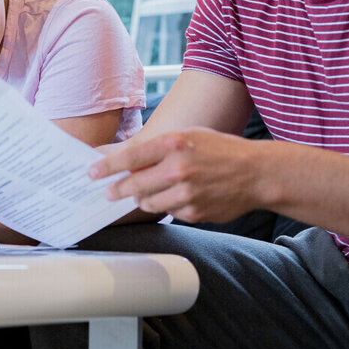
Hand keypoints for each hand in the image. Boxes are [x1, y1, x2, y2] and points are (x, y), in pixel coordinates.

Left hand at [89, 128, 260, 223]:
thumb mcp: (189, 136)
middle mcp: (178, 169)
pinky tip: (178, 196)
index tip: (91, 173)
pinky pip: (168, 212)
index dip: (106, 168)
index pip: (130, 158)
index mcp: (174, 144)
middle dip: (116, 190)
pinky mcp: (194, 212)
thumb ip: (160, 149)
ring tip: (146, 193)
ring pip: (148, 203)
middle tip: (108, 193)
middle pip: (133, 186)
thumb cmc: (220, 150)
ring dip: (142, 199)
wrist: (256, 173)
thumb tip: (129, 164)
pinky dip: (168, 205)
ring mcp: (186, 194)